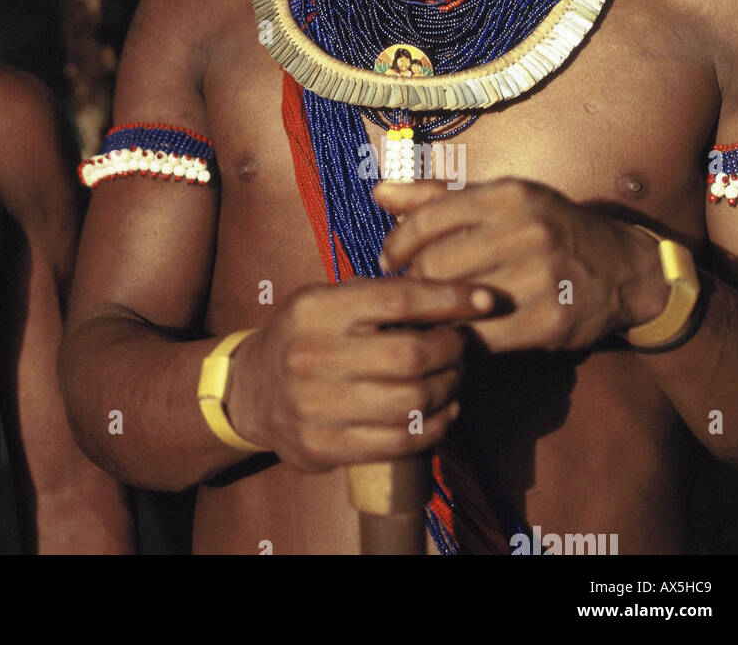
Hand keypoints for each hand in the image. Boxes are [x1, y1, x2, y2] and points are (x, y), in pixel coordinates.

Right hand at [225, 277, 492, 471]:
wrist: (251, 390)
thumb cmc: (305, 337)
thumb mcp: (325, 300)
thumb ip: (376, 295)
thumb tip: (451, 291)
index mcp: (315, 308)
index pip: (396, 298)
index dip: (450, 298)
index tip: (487, 300)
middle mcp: (311, 354)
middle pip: (411, 354)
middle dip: (452, 351)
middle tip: (461, 347)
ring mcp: (314, 404)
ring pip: (411, 401)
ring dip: (449, 390)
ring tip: (453, 379)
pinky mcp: (322, 446)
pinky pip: (399, 441)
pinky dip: (435, 427)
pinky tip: (442, 413)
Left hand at [375, 177, 667, 354]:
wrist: (624, 267)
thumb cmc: (545, 228)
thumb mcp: (498, 201)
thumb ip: (435, 197)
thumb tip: (378, 191)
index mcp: (507, 195)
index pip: (428, 218)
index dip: (397, 244)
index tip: (387, 261)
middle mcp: (527, 230)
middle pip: (437, 264)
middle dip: (415, 282)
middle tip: (411, 292)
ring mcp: (544, 276)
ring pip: (459, 302)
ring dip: (438, 314)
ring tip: (431, 314)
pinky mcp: (554, 320)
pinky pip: (488, 337)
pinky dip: (466, 340)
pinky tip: (462, 334)